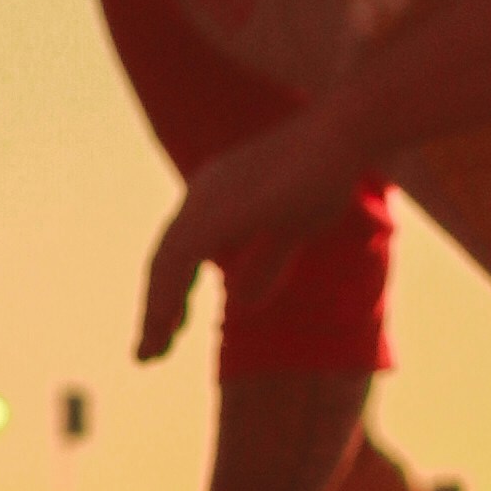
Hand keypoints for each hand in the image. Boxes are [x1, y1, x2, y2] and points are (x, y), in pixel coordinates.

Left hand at [138, 106, 356, 361]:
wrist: (343, 136)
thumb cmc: (327, 173)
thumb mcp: (292, 228)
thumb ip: (265, 262)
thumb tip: (238, 302)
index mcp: (216, 195)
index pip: (181, 248)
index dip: (171, 291)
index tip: (170, 330)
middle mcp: (202, 194)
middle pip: (165, 256)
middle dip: (155, 307)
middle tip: (148, 354)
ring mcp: (207, 198)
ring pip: (165, 262)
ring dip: (155, 310)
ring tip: (151, 353)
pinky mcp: (218, 209)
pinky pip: (179, 259)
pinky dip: (168, 296)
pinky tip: (168, 326)